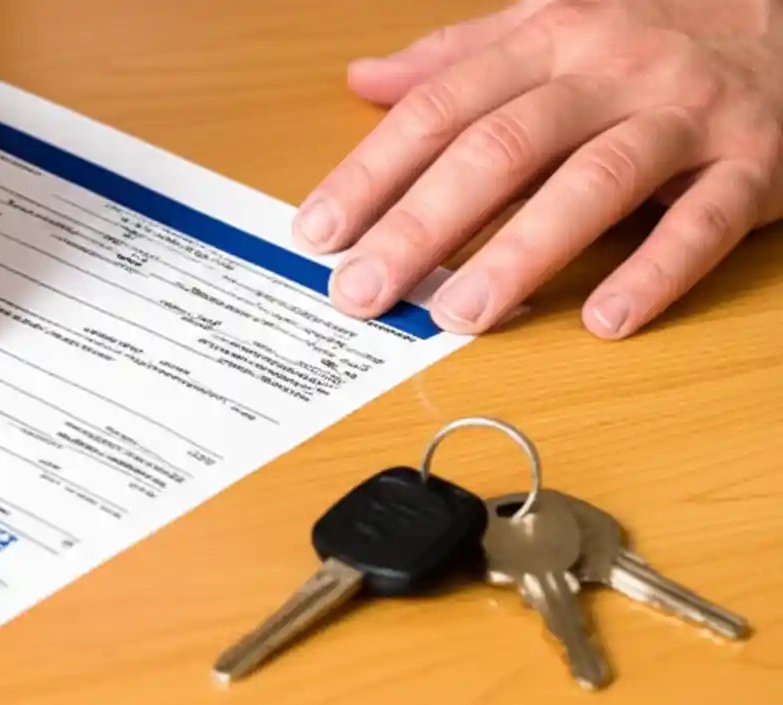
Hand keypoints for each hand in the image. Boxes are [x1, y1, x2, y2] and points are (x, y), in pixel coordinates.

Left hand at [296, 0, 782, 338]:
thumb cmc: (650, 32)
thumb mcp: (549, 23)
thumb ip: (456, 56)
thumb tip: (366, 79)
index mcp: (548, 38)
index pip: (438, 108)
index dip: (371, 172)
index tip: (318, 233)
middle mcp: (609, 71)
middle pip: (500, 148)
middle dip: (421, 225)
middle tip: (364, 291)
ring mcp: (682, 117)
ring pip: (593, 183)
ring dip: (520, 254)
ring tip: (459, 315)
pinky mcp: (753, 164)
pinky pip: (702, 223)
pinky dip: (653, 272)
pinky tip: (603, 321)